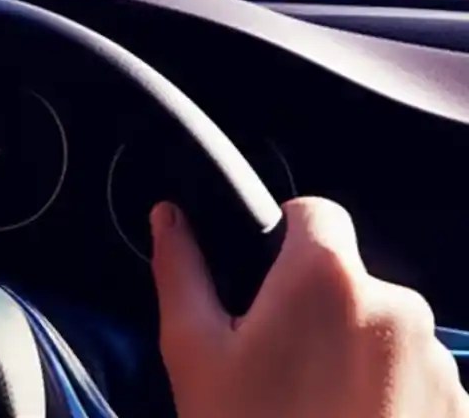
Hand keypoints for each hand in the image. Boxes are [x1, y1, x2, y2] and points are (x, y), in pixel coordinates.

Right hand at [152, 197, 467, 417]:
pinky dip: (381, 387)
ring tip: (309, 402)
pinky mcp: (454, 403)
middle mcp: (395, 306)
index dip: (281, 236)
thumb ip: (182, 271)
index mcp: (326, 278)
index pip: (313, 212)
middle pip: (346, 277)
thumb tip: (169, 218)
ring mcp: (434, 359)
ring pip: (380, 326)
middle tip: (272, 360)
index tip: (261, 280)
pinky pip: (411, 371)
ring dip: (349, 348)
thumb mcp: (193, 352)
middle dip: (312, 304)